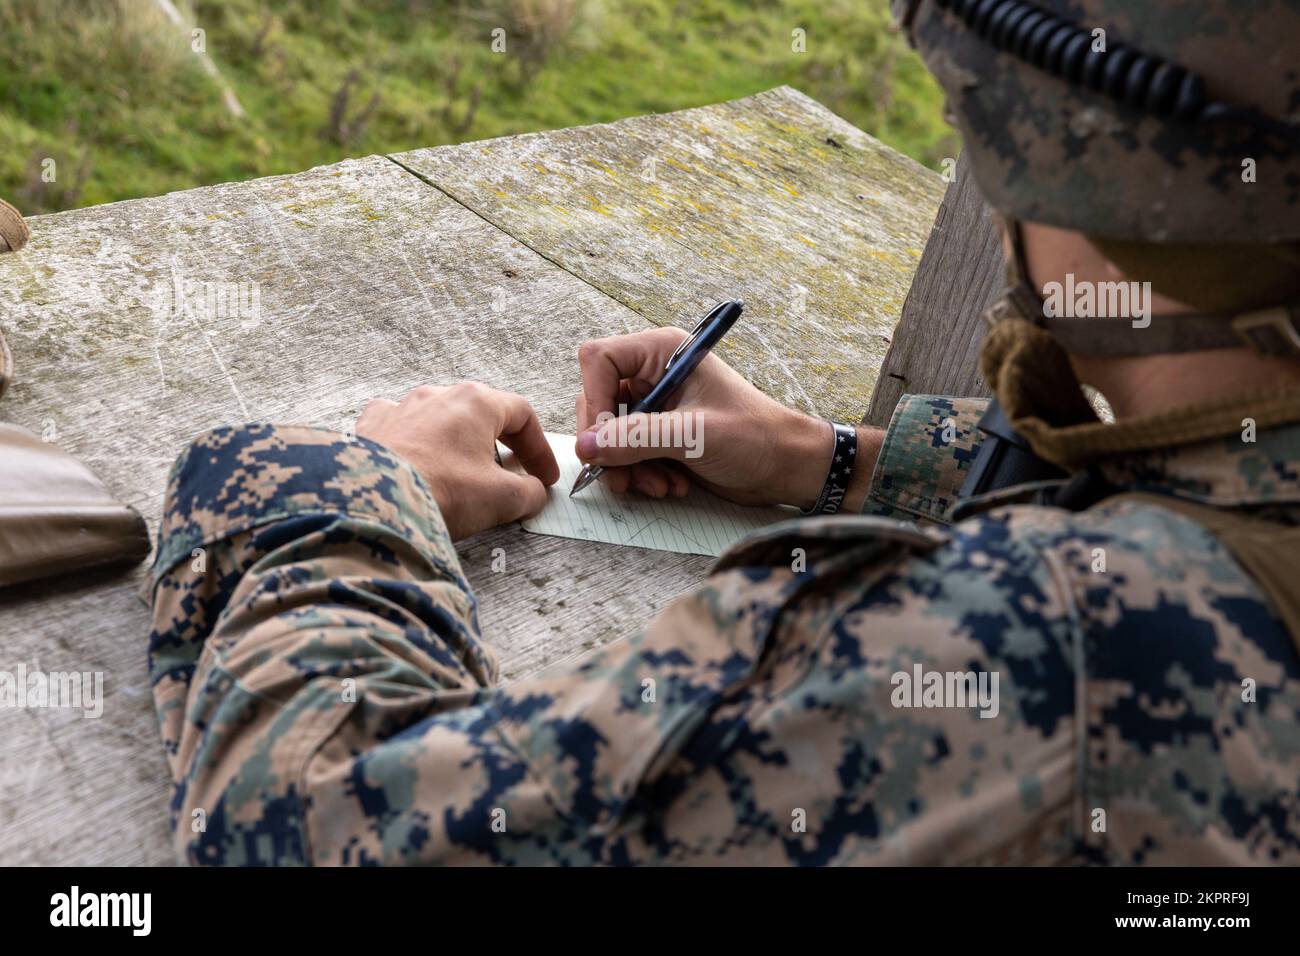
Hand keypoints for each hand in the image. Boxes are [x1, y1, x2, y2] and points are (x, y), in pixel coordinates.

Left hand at [357, 383, 558, 539]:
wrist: (373, 500)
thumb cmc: (441, 490)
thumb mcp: (501, 498)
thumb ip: (528, 493)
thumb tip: (533, 493)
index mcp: (476, 402)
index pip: (522, 416)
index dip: (539, 448)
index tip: (543, 476)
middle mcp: (439, 395)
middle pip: (482, 413)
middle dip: (501, 444)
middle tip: (512, 472)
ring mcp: (402, 406)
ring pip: (440, 416)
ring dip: (457, 441)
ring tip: (461, 470)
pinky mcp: (373, 425)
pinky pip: (399, 422)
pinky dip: (413, 438)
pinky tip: (413, 455)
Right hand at [575, 327, 863, 508]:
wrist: (787, 467)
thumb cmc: (755, 438)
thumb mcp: (695, 436)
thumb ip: (638, 438)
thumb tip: (586, 447)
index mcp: (662, 353)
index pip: (599, 361)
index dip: (595, 401)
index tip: (604, 442)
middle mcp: (653, 374)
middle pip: (597, 401)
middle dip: (609, 445)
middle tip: (625, 477)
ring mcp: (655, 405)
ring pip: (608, 433)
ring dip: (626, 467)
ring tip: (659, 486)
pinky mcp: (659, 434)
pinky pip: (626, 452)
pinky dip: (639, 474)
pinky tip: (670, 485)